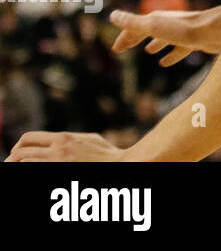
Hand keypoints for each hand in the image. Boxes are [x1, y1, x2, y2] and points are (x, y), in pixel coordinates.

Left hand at [5, 131, 123, 161]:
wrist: (120, 163)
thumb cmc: (107, 154)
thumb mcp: (89, 139)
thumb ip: (72, 138)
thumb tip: (59, 140)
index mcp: (63, 137)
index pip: (29, 138)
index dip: (19, 146)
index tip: (17, 152)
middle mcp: (57, 149)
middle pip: (21, 151)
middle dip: (12, 158)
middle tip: (11, 163)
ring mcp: (57, 162)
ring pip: (23, 163)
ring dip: (18, 166)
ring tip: (18, 168)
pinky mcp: (59, 171)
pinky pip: (33, 170)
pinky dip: (28, 170)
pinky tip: (29, 172)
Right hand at [110, 8, 218, 62]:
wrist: (216, 31)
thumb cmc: (184, 29)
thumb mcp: (153, 26)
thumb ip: (133, 22)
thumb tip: (112, 15)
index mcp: (157, 19)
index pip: (135, 27)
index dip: (124, 37)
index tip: (116, 49)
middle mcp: (169, 23)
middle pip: (148, 30)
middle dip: (135, 38)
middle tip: (124, 48)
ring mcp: (183, 33)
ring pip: (165, 38)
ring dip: (155, 43)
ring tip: (148, 51)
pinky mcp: (195, 41)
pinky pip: (179, 49)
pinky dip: (171, 55)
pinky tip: (165, 62)